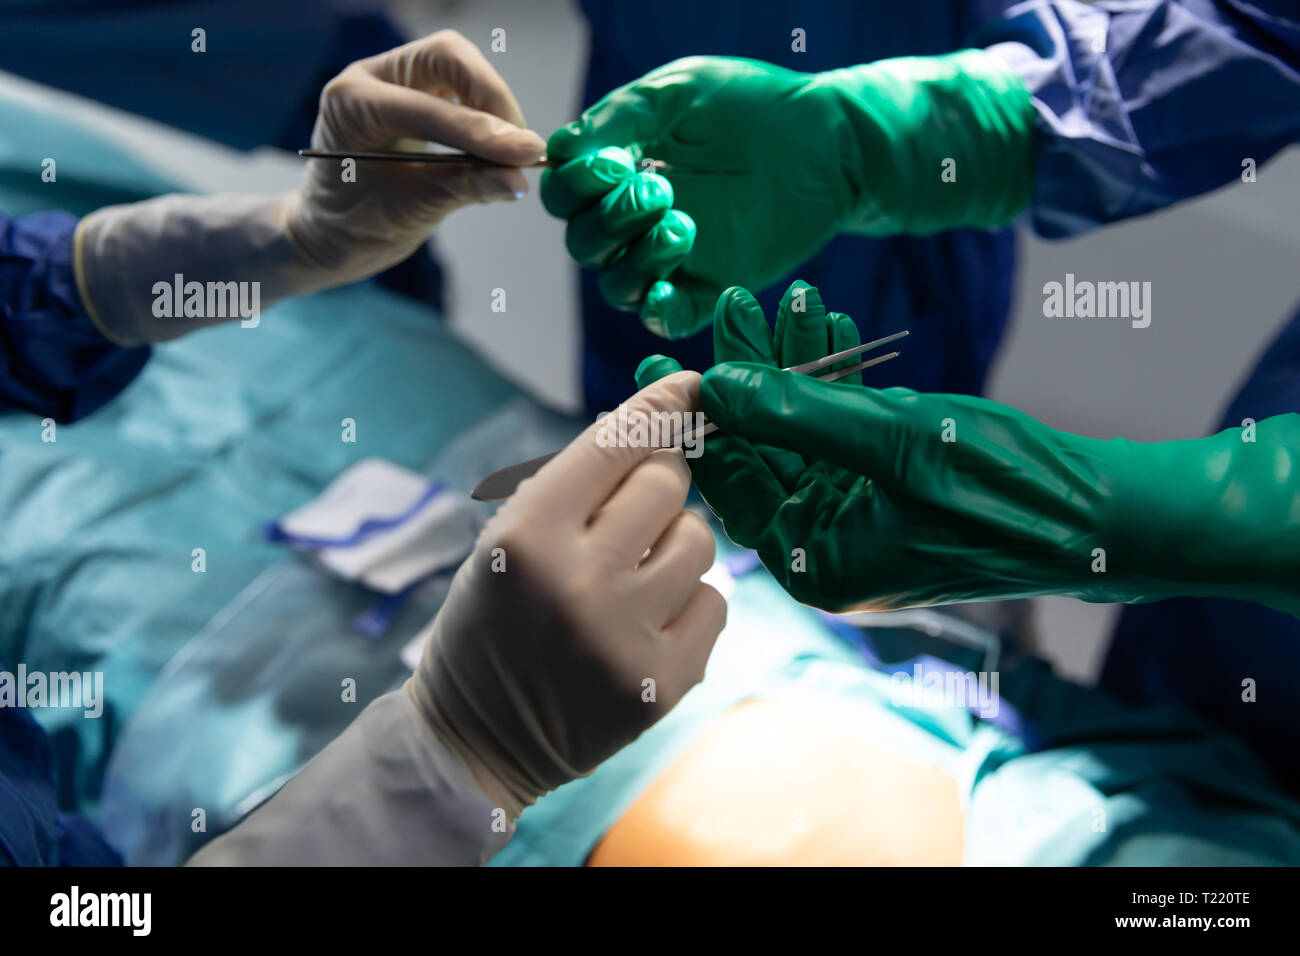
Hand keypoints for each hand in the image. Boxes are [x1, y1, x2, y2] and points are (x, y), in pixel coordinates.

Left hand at [287, 30, 545, 286]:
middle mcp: (371, 77)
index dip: (479, 130)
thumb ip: (464, 189)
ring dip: (494, 105)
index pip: (425, 105)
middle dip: (492, 97)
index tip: (524, 155)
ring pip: (459, 65)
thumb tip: (518, 180)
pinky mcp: (416, 90)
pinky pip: (462, 86)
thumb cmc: (354, 226)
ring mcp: (393, 79)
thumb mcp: (409, 212)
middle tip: (521, 147)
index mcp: (352, 104)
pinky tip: (496, 148)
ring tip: (510, 154)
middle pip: (447, 57)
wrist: (331, 231)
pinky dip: (486, 114)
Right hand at [406, 371, 725, 816]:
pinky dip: (689, 603)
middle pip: (668, 484)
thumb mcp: (507, 538)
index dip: (660, 407)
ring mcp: (623, 638)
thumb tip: (664, 418)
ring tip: (634, 574)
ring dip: (676, 545)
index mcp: (527, 536)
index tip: (688, 388)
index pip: (616, 443)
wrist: (476, 736)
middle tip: (635, 509)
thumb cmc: (492, 620)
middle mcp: (577, 583)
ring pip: (699, 541)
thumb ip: (578, 483)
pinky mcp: (660, 684)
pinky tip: (647, 622)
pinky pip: (714, 603)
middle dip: (660, 482)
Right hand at [541, 51, 1033, 338]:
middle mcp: (635, 220)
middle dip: (612, 219)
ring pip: (616, 284)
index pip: (564, 195)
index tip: (617, 162)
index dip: (576, 186)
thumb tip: (565, 153)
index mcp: (619, 170)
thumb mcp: (682, 92)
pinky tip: (672, 285)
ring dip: (636, 260)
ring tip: (684, 225)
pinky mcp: (708, 288)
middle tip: (664, 189)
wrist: (829, 143)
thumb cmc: (754, 106)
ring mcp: (671, 258)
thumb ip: (621, 117)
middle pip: (584, 243)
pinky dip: (657, 307)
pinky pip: (663, 316)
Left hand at [639, 282, 1299, 615]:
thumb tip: (717, 383)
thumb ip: (799, 413)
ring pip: (804, 435)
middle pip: (764, 453)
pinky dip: (837, 382)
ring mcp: (857, 520)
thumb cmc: (1003, 490)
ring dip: (797, 367)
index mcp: (815, 564)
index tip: (667, 355)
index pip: (733, 483)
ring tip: (786, 300)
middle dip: (753, 374)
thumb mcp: (893, 441)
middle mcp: (826, 550)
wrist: (1100, 513)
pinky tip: (824, 326)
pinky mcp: (888, 491)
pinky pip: (845, 434)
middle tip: (732, 307)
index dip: (702, 415)